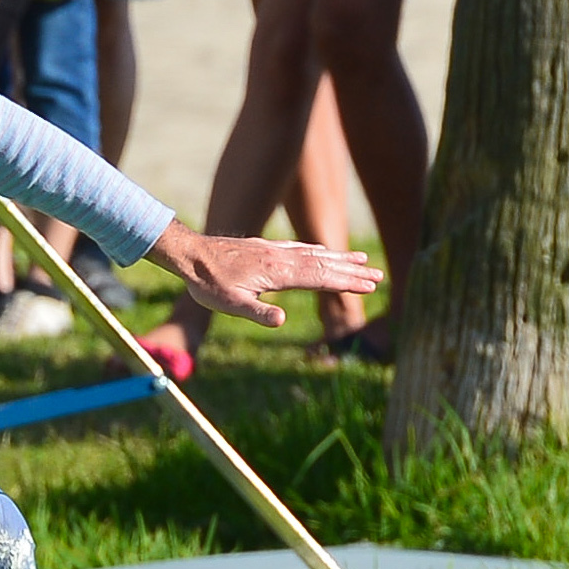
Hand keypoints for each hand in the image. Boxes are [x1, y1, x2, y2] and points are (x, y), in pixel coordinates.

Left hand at [145, 221, 380, 328]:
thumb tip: (281, 321)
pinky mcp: (265, 248)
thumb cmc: (208, 283)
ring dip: (339, 259)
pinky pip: (300, 249)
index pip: (321, 278)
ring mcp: (274, 251)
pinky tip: (324, 252)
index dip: (346, 282)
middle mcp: (281, 258)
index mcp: (278, 273)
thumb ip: (257, 313)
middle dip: (352, 271)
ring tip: (362, 261)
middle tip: (379, 276)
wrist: (190, 254)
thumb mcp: (229, 305)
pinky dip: (318, 251)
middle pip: (324, 264)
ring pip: (314, 254)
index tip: (370, 285)